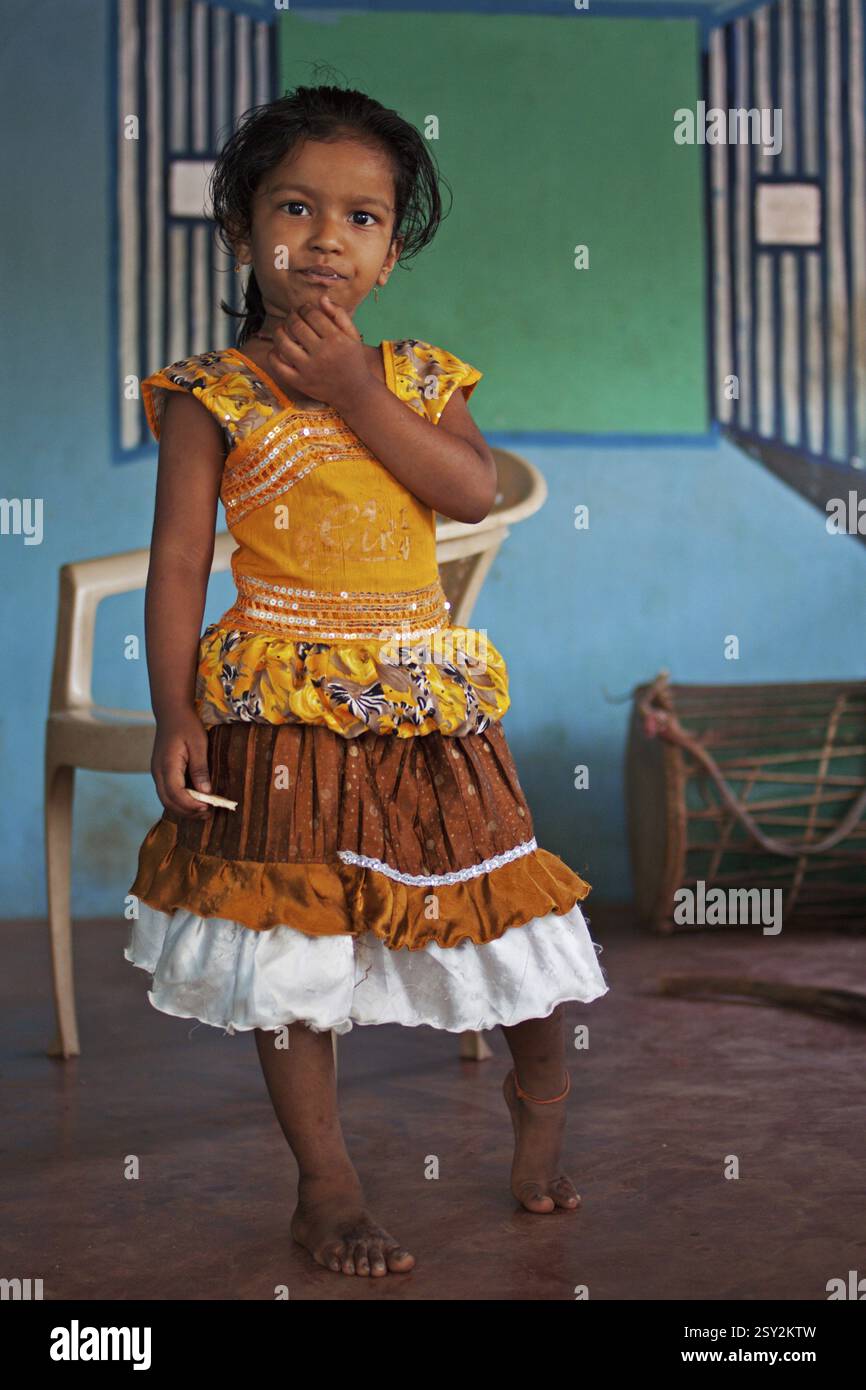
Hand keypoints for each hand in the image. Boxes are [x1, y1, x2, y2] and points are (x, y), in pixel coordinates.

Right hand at [151, 708, 213, 819]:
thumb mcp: (199, 744)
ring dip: (183, 808)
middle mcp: (157, 772)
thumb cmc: (187, 725)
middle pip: (169, 801)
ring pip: (166, 799)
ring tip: (203, 811)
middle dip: (188, 812)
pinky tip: (194, 801)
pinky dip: (179, 801)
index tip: (208, 808)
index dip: (191, 805)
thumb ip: (200, 768)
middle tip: (208, 814)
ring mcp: (157, 772)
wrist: (171, 711)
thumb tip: (205, 792)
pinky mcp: (160, 771)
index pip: (176, 794)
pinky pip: (167, 792)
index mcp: (167, 765)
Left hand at [265, 296, 369, 411]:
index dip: (304, 308)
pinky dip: (273, 354)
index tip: (304, 309)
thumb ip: (339, 315)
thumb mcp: (353, 336)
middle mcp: (322, 353)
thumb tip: (322, 298)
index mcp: (336, 339)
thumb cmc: (353, 361)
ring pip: (283, 343)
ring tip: (282, 329)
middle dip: (292, 316)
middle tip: (293, 317)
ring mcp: (309, 369)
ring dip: (279, 331)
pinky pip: (278, 366)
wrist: (354, 393)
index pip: (312, 314)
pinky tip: (278, 349)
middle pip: (296, 325)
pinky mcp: (300, 382)